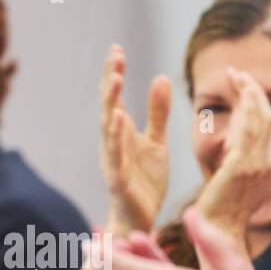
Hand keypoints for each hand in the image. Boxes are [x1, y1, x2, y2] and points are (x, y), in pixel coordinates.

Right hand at [98, 44, 170, 235]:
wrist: (141, 220)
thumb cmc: (145, 181)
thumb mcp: (157, 142)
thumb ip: (157, 112)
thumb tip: (161, 77)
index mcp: (121, 133)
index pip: (116, 98)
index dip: (114, 74)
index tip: (117, 49)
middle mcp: (112, 143)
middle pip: (109, 107)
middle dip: (111, 82)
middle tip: (115, 57)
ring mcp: (113, 161)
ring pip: (108, 128)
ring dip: (110, 103)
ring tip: (115, 80)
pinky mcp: (118, 180)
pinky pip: (116, 156)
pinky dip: (116, 137)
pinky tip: (119, 118)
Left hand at [193, 68, 270, 249]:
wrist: (219, 234)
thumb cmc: (223, 210)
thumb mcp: (236, 177)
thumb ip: (239, 155)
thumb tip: (233, 133)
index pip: (267, 125)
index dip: (256, 101)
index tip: (243, 83)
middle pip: (266, 116)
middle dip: (252, 91)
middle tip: (236, 73)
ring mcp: (259, 165)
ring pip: (260, 117)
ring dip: (248, 92)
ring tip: (234, 74)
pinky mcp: (243, 167)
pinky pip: (249, 128)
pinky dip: (245, 105)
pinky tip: (238, 90)